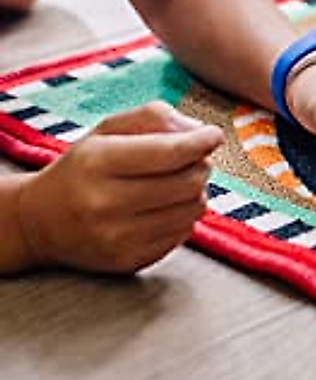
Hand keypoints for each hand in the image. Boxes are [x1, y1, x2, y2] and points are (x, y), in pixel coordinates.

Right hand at [14, 101, 222, 273]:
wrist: (38, 222)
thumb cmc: (82, 168)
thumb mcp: (108, 130)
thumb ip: (155, 118)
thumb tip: (199, 131)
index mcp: (97, 163)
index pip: (168, 153)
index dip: (200, 142)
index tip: (213, 135)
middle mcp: (104, 204)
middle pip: (188, 183)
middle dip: (200, 165)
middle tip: (192, 160)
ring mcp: (116, 238)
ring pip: (193, 210)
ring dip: (196, 192)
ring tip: (176, 183)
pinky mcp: (128, 262)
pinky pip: (183, 234)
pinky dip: (183, 217)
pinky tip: (163, 208)